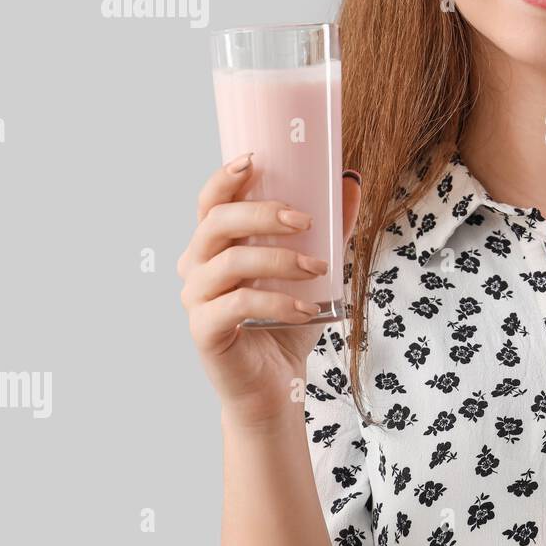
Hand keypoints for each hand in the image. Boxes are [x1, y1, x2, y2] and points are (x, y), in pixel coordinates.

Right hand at [176, 154, 362, 427]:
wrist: (277, 385)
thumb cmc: (288, 322)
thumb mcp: (315, 269)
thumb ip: (330, 228)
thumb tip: (350, 180)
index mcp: (215, 246)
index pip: (209, 202)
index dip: (225, 178)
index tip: (254, 160)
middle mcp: (196, 267)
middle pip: (216, 223)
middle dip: (262, 214)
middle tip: (304, 220)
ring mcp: (195, 300)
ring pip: (230, 262)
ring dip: (280, 259)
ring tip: (319, 268)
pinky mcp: (204, 331)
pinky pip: (239, 304)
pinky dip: (278, 301)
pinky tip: (308, 308)